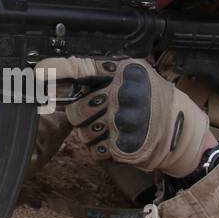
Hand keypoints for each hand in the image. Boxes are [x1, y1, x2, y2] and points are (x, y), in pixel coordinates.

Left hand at [40, 57, 210, 176]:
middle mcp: (123, 92)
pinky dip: (102, 150)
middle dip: (82, 117)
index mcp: (125, 71)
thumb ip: (104, 77)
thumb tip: (60, 81)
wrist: (182, 132)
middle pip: (77, 109)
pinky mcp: (124, 144)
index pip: (82, 67)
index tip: (37, 71)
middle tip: (101, 115)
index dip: (57, 70)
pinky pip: (95, 150)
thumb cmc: (154, 102)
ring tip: (115, 129)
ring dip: (93, 135)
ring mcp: (123, 119)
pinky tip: (119, 142)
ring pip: (83, 132)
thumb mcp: (136, 78)